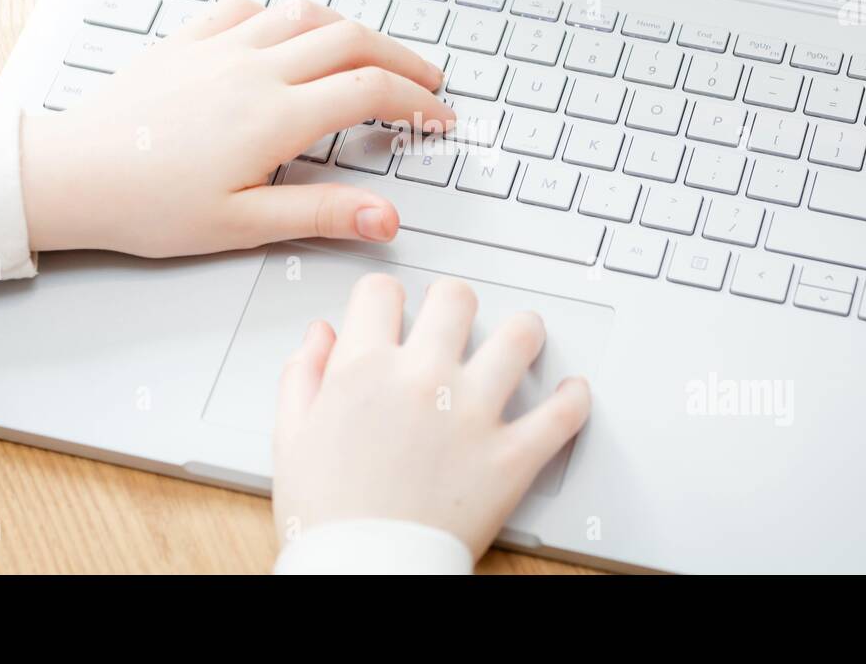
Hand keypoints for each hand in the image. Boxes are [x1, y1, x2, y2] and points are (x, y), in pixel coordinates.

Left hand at [21, 0, 452, 255]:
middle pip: (351, 41)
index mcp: (274, 116)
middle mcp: (254, 69)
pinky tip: (285, 31)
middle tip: (426, 80)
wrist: (71, 174)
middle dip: (401, 58)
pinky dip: (283, 15)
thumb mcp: (243, 224)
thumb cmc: (145, 204)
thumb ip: (322, 215)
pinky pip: (247, 8)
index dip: (416, 103)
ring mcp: (221, 47)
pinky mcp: (188, 41)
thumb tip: (386, 218)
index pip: (370, 92)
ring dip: (350, 28)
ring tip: (371, 51)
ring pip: (305, 14)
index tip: (438, 118)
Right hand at [271, 274, 590, 560]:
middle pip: (455, 299)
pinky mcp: (512, 456)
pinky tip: (572, 392)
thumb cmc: (327, 518)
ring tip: (522, 337)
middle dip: (452, 301)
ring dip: (523, 332)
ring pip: (520, 337)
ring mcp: (474, 414)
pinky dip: (573, 399)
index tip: (392, 307)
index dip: (384, 296)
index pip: (381, 292)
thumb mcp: (291, 439)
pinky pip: (562, 414)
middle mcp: (424, 378)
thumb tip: (320, 336)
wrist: (363, 573)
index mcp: (366, 370)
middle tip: (454, 315)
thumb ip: (303, 377)